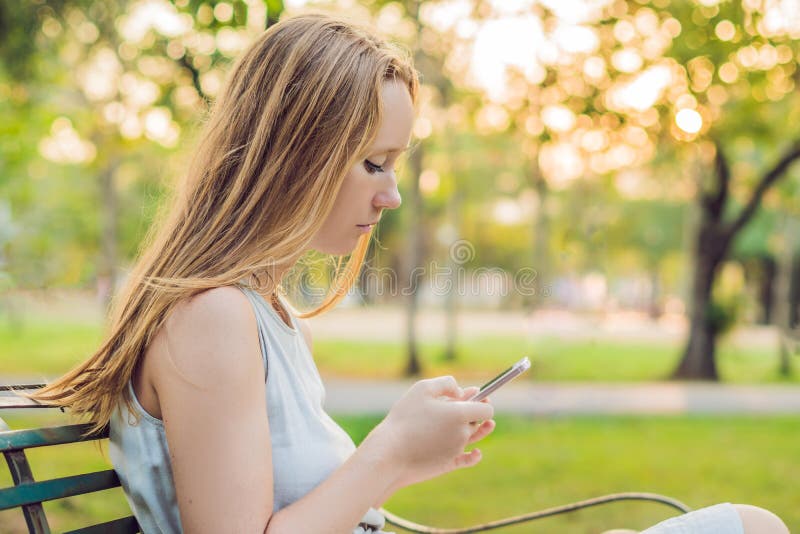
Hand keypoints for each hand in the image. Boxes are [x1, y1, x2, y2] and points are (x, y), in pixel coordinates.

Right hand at [363, 376, 494, 490]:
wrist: (390, 453)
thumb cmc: (405, 418)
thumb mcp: (422, 388)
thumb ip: (446, 384)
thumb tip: (461, 391)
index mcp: (460, 414)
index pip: (486, 409)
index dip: (482, 401)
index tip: (475, 396)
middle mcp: (463, 433)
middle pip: (478, 422)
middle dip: (474, 412)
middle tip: (467, 405)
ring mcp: (457, 450)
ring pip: (471, 438)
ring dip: (477, 429)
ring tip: (485, 425)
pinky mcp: (449, 464)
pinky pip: (469, 460)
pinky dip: (475, 456)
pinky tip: (477, 452)